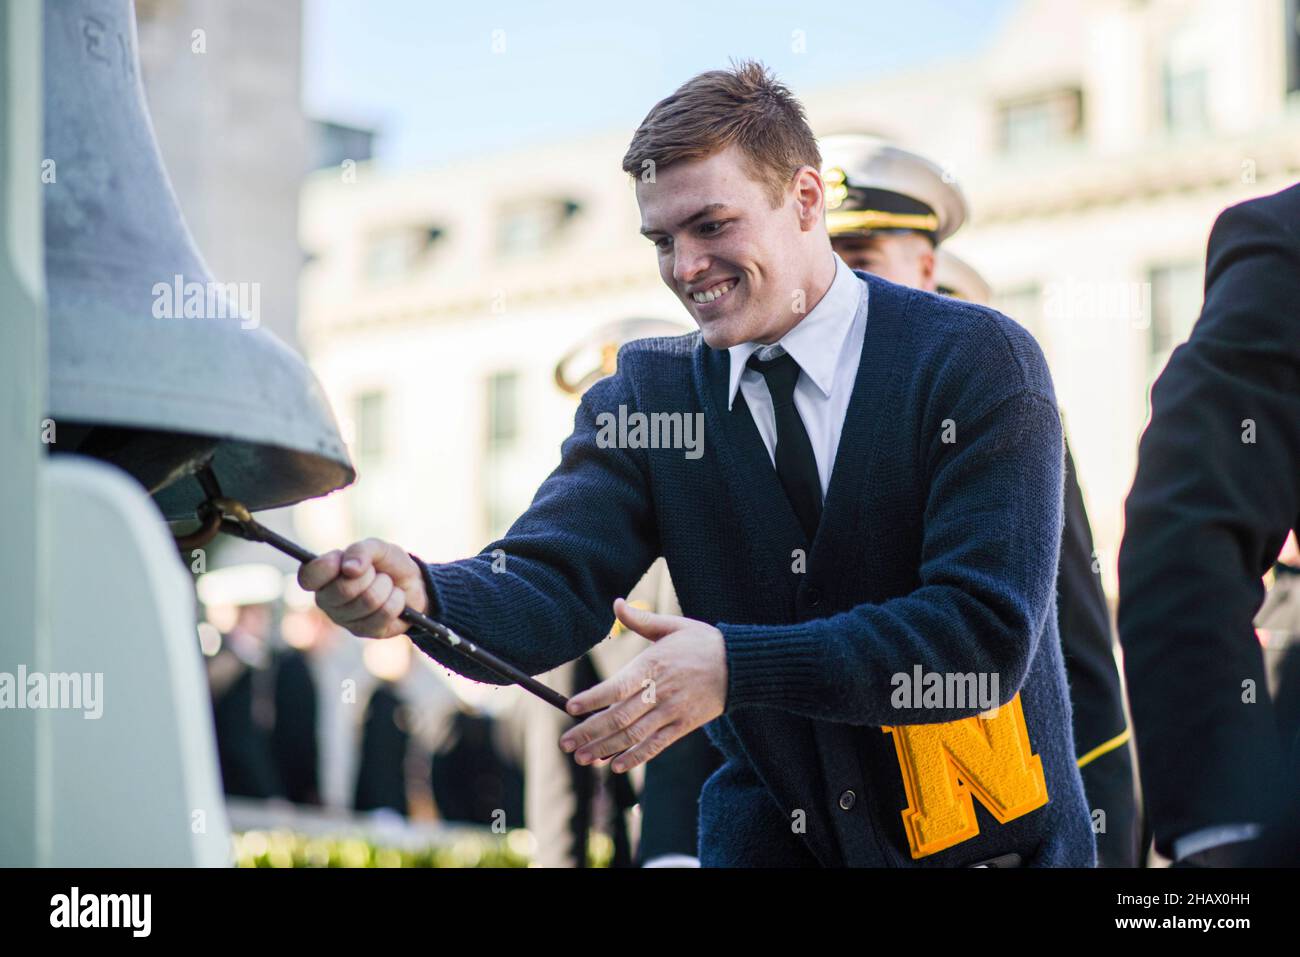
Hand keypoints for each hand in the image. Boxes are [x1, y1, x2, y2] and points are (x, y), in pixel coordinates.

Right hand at [297, 538, 427, 638]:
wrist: (412, 585)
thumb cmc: (386, 565)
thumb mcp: (377, 548)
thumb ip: (361, 551)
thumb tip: (349, 568)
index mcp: (322, 577)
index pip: (307, 576)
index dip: (327, 567)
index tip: (343, 561)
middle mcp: (327, 600)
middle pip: (344, 589)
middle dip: (369, 575)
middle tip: (375, 572)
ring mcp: (343, 619)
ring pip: (368, 601)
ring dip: (385, 586)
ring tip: (386, 584)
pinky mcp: (364, 631)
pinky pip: (384, 613)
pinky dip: (396, 600)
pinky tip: (395, 598)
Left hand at [559, 598, 726, 773]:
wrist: (740, 666)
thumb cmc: (703, 642)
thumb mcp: (673, 626)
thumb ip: (641, 620)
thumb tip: (616, 603)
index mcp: (653, 665)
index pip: (617, 686)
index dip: (593, 699)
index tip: (571, 707)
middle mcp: (660, 692)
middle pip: (619, 717)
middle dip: (589, 732)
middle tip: (565, 742)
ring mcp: (672, 712)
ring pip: (633, 736)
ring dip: (605, 748)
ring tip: (582, 757)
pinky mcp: (683, 726)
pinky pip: (656, 746)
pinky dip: (635, 757)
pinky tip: (615, 765)